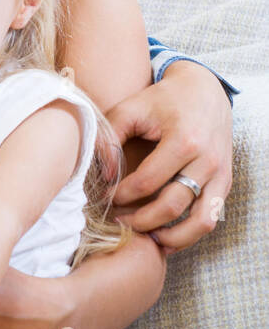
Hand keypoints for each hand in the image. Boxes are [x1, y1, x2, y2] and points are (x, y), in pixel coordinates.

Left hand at [107, 60, 232, 251]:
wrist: (204, 90)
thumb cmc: (161, 100)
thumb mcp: (130, 109)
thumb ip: (109, 138)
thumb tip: (104, 176)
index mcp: (183, 141)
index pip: (146, 182)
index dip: (120, 195)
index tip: (103, 198)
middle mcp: (207, 162)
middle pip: (171, 206)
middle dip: (139, 221)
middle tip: (116, 222)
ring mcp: (220, 174)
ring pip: (200, 222)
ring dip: (171, 237)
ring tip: (144, 238)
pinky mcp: (225, 182)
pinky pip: (212, 217)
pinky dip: (191, 234)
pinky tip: (165, 236)